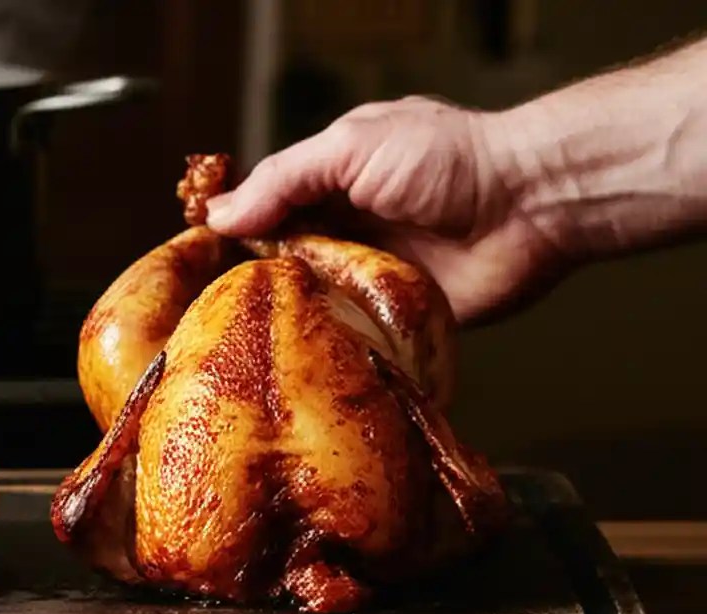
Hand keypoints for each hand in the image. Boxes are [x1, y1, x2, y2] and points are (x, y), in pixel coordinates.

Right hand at [206, 96, 573, 324]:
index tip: (195, 255)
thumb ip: (283, 180)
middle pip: (280, 260)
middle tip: (209, 304)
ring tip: (239, 335)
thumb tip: (219, 214)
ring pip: (310, 300)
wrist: (530, 204)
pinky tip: (293, 353)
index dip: (231, 230)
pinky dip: (326, 341)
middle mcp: (347, 230)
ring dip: (285, 312)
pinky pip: (350, 333)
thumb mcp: (350, 147)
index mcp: (333, 182)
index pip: (266, 209)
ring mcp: (370, 275)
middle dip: (249, 278)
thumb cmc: (447, 160)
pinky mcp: (396, 317)